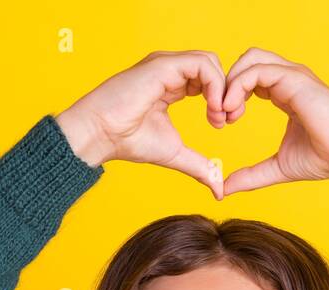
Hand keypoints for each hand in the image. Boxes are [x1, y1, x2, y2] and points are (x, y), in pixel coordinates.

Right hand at [55, 50, 229, 198]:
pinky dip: (215, 85)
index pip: (207, 79)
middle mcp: (169, 70)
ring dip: (222, 89)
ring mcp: (166, 65)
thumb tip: (219, 189)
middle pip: (213, 66)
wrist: (101, 135)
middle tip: (225, 120)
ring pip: (210, 61)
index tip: (222, 124)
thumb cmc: (128, 142)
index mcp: (171, 85)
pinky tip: (212, 108)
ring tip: (217, 115)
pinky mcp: (163, 65)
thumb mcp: (175, 154)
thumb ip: (199, 167)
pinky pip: (202, 64)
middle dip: (227, 92)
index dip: (222, 99)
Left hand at [219, 47, 328, 194]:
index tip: (224, 121)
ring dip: (230, 83)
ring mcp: (293, 76)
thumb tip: (224, 188)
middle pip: (248, 61)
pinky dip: (238, 86)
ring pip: (250, 59)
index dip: (232, 95)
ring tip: (224, 112)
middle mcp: (289, 79)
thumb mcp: (277, 168)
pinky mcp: (295, 80)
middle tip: (220, 115)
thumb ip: (251, 175)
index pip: (251, 78)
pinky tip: (232, 110)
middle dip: (227, 83)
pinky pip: (257, 71)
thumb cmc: (324, 159)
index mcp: (286, 93)